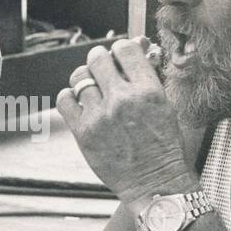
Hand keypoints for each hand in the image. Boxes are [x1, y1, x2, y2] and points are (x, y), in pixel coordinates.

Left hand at [58, 38, 195, 207]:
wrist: (155, 183)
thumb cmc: (164, 146)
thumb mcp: (165, 106)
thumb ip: (148, 77)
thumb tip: (140, 47)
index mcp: (148, 90)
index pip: (125, 49)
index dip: (120, 48)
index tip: (119, 55)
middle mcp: (122, 99)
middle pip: (98, 59)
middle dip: (100, 60)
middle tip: (102, 68)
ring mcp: (101, 116)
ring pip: (79, 78)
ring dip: (85, 79)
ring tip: (92, 87)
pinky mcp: (83, 133)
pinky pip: (64, 100)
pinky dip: (69, 97)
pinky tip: (79, 102)